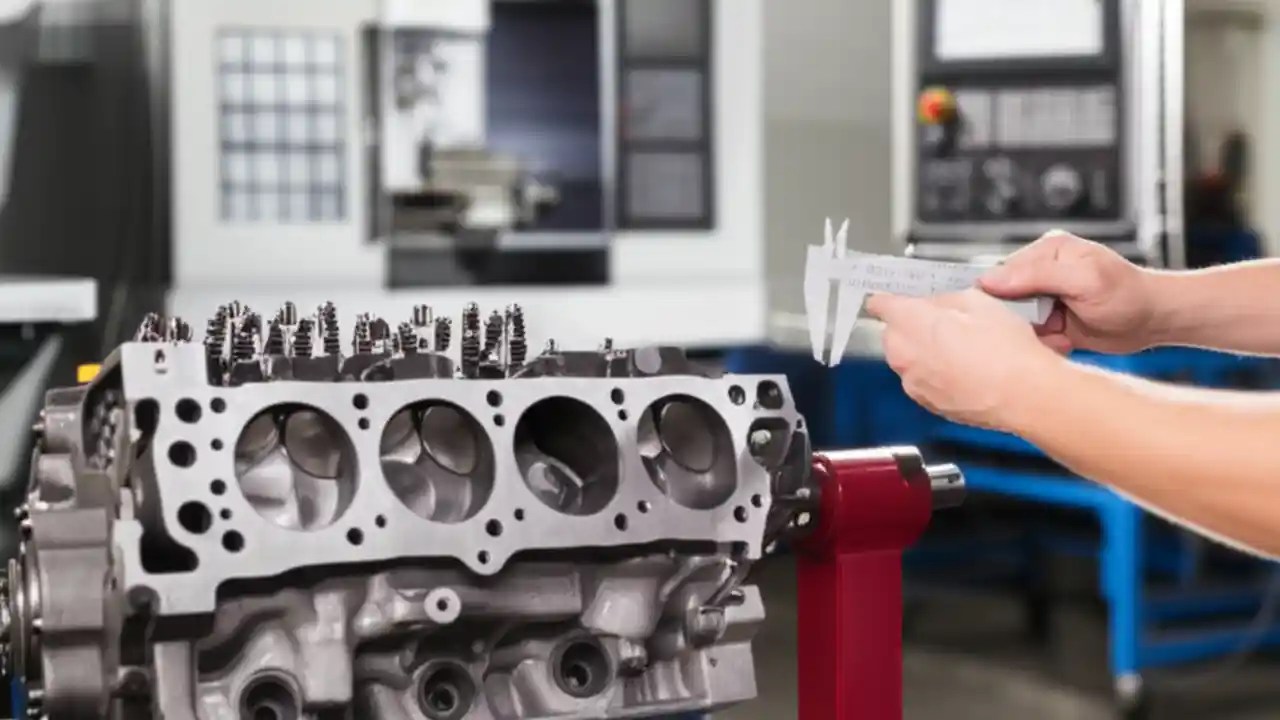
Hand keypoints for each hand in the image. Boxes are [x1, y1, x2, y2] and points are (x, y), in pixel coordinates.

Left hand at [865, 289, 1059, 430]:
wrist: (1023, 395)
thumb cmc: (1003, 347)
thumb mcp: (977, 300)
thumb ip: (945, 299)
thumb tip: (936, 305)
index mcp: (909, 321)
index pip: (880, 304)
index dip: (889, 300)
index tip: (892, 300)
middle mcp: (902, 353)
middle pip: (895, 333)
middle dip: (914, 326)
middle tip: (948, 323)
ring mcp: (912, 381)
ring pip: (909, 359)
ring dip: (926, 352)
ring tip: (963, 350)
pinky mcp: (926, 403)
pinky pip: (923, 381)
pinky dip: (936, 375)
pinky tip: (965, 371)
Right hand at [980, 231, 1157, 353]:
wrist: (1154, 321)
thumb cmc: (1128, 294)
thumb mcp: (1082, 280)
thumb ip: (1037, 276)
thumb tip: (988, 279)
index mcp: (1045, 252)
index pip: (999, 273)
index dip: (1001, 298)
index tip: (1019, 315)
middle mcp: (1041, 273)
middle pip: (1004, 301)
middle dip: (1023, 321)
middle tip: (1050, 326)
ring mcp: (1045, 299)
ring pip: (1016, 324)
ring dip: (1037, 336)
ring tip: (1061, 335)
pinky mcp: (1050, 322)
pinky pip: (1032, 338)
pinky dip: (1046, 345)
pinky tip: (1065, 341)